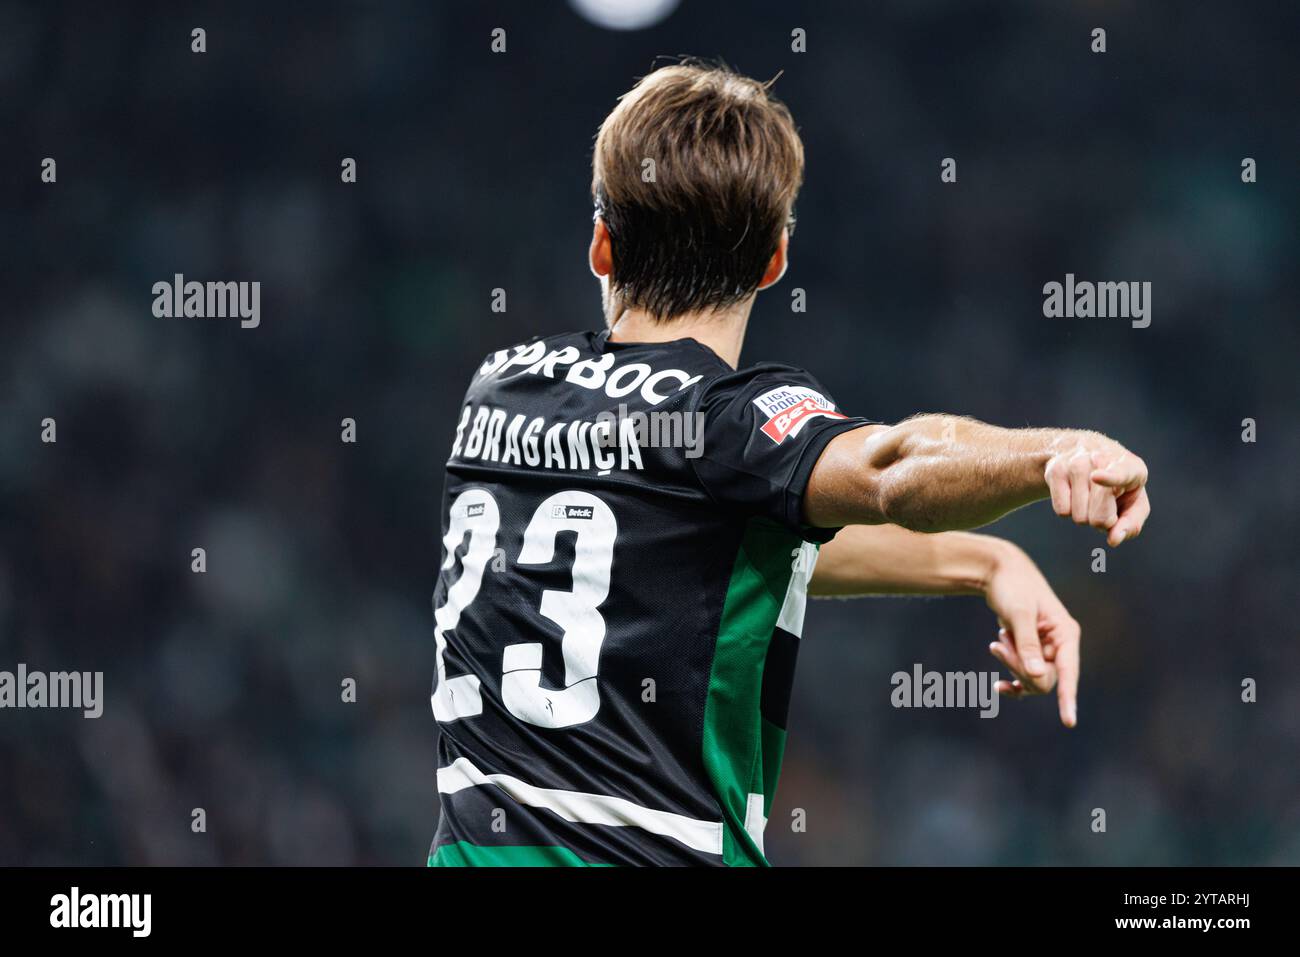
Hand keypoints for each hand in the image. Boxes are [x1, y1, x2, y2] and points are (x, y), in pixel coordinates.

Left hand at [981, 542, 1079, 726]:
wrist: (999, 573)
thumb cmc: (1012, 587)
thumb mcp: (1018, 613)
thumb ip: (1027, 644)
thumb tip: (1036, 675)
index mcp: (1066, 633)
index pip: (1069, 671)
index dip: (1067, 697)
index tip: (1068, 721)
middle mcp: (1061, 645)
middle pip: (1044, 677)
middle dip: (1018, 666)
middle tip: (996, 643)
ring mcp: (1048, 651)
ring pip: (1032, 679)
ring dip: (1011, 666)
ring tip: (997, 641)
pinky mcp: (1033, 654)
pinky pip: (1026, 680)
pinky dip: (1012, 681)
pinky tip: (998, 687)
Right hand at [1045, 433, 1150, 546]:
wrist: (1086, 452)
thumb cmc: (1119, 485)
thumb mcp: (1134, 502)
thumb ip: (1131, 524)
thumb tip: (1113, 539)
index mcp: (1130, 467)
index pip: (1118, 474)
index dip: (1108, 478)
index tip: (1095, 477)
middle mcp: (1101, 459)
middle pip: (1098, 516)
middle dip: (1102, 520)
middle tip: (1104, 504)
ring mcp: (1075, 463)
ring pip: (1079, 516)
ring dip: (1085, 515)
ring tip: (1089, 496)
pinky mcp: (1055, 471)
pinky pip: (1062, 511)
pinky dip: (1068, 510)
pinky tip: (1073, 492)